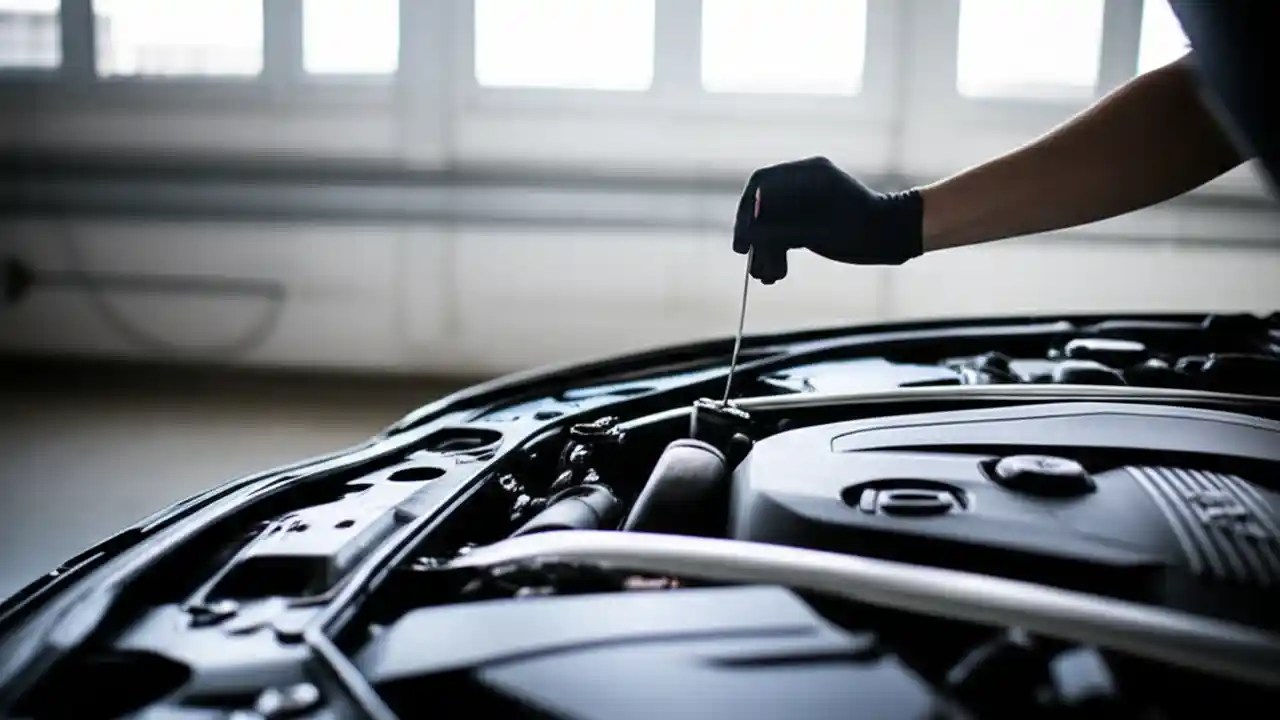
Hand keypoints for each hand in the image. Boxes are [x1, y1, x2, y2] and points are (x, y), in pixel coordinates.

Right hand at [732, 156, 923, 282]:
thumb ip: (781, 229)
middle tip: (750, 264)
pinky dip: (778, 254)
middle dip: (757, 239)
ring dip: (767, 252)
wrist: (894, 236)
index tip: (742, 240)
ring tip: (766, 278)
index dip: (745, 211)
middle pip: (764, 209)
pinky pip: (784, 235)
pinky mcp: (809, 221)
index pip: (761, 184)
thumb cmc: (864, 228)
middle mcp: (803, 184)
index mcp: (808, 173)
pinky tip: (774, 275)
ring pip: (773, 226)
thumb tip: (747, 234)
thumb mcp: (820, 229)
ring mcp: (805, 203)